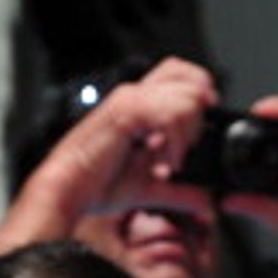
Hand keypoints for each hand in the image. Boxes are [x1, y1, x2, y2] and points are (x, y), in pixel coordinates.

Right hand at [0, 56, 218, 261]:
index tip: (199, 131)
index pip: (182, 75)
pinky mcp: (125, 111)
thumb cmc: (97, 184)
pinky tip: (164, 164)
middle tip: (184, 147)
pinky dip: (175, 144)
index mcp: (140, 106)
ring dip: (188, 136)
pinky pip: (170, 115)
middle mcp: (136, 96)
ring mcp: (130, 100)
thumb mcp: (151, 187)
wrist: (69, 191)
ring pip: (187, 98)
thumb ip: (182, 192)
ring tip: (170, 162)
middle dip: (199, 114)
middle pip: (187, 76)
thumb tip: (208, 202)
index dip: (201, 94)